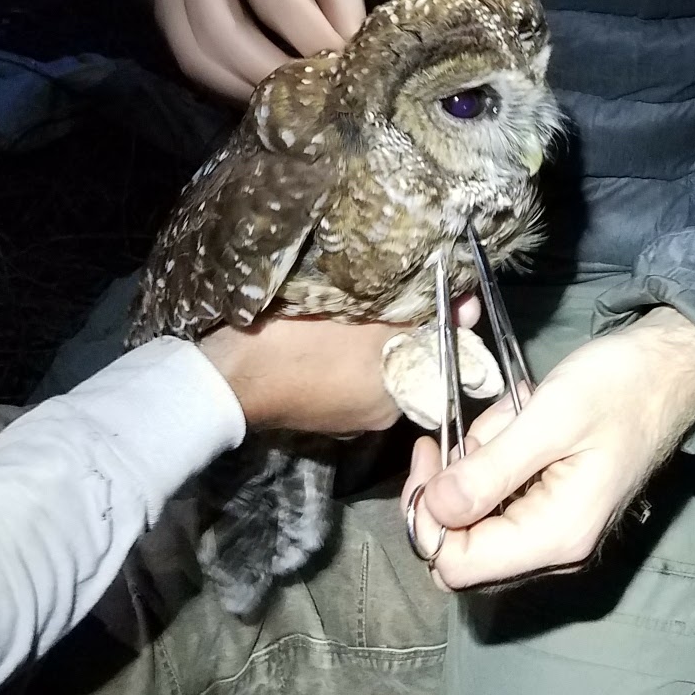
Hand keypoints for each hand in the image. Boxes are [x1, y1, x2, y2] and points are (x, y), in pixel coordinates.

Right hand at [151, 0, 364, 97]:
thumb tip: (345, 45)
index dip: (310, 37)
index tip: (341, 65)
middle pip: (227, 28)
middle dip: (272, 70)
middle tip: (309, 92)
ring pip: (198, 46)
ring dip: (241, 82)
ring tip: (281, 97)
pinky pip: (183, 48)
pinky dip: (216, 76)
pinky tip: (249, 86)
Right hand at [202, 296, 480, 433]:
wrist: (226, 374)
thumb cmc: (303, 344)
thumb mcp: (369, 323)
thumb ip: (420, 317)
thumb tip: (468, 308)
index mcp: (395, 404)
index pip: (442, 360)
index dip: (449, 321)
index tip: (453, 288)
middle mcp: (374, 417)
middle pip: (409, 359)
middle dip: (413, 321)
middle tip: (414, 278)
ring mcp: (340, 412)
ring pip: (375, 362)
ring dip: (378, 329)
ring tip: (376, 287)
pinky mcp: (311, 402)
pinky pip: (344, 366)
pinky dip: (349, 341)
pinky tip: (341, 311)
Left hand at [402, 307, 694, 588]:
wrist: (673, 366)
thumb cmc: (619, 386)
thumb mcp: (549, 418)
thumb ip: (490, 470)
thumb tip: (432, 510)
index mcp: (555, 535)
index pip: (456, 565)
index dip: (427, 518)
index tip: (428, 451)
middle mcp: (554, 547)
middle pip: (464, 549)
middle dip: (448, 489)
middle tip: (454, 432)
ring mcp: (558, 528)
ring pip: (480, 518)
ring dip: (477, 464)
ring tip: (509, 414)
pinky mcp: (558, 504)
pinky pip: (504, 496)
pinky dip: (498, 458)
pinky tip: (519, 418)